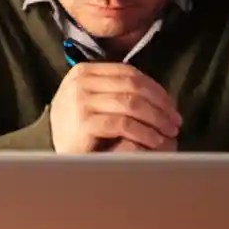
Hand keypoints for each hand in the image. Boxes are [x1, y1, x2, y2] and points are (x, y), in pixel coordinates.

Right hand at [49, 63, 180, 153]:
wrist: (53, 156)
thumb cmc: (78, 132)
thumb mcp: (97, 103)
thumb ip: (119, 92)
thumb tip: (161, 94)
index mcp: (83, 71)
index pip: (129, 73)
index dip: (155, 88)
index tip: (172, 105)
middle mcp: (80, 81)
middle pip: (132, 86)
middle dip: (160, 104)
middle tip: (176, 121)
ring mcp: (80, 100)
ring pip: (131, 103)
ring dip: (156, 118)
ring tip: (170, 132)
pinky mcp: (84, 121)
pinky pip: (123, 123)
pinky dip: (144, 132)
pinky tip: (156, 141)